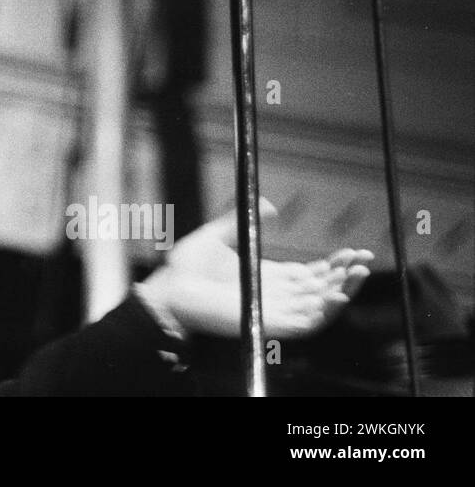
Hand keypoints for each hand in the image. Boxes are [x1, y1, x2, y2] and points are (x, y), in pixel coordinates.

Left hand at [138, 198, 372, 338]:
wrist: (168, 289)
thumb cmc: (188, 267)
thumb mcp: (219, 235)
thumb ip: (243, 219)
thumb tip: (270, 206)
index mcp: (268, 276)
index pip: (311, 273)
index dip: (333, 264)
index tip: (352, 251)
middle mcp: (276, 295)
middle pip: (321, 289)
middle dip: (345, 275)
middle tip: (363, 258)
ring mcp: (274, 311)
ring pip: (320, 307)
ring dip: (342, 291)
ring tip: (358, 272)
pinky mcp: (268, 324)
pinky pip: (305, 325)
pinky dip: (325, 313)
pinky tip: (336, 296)